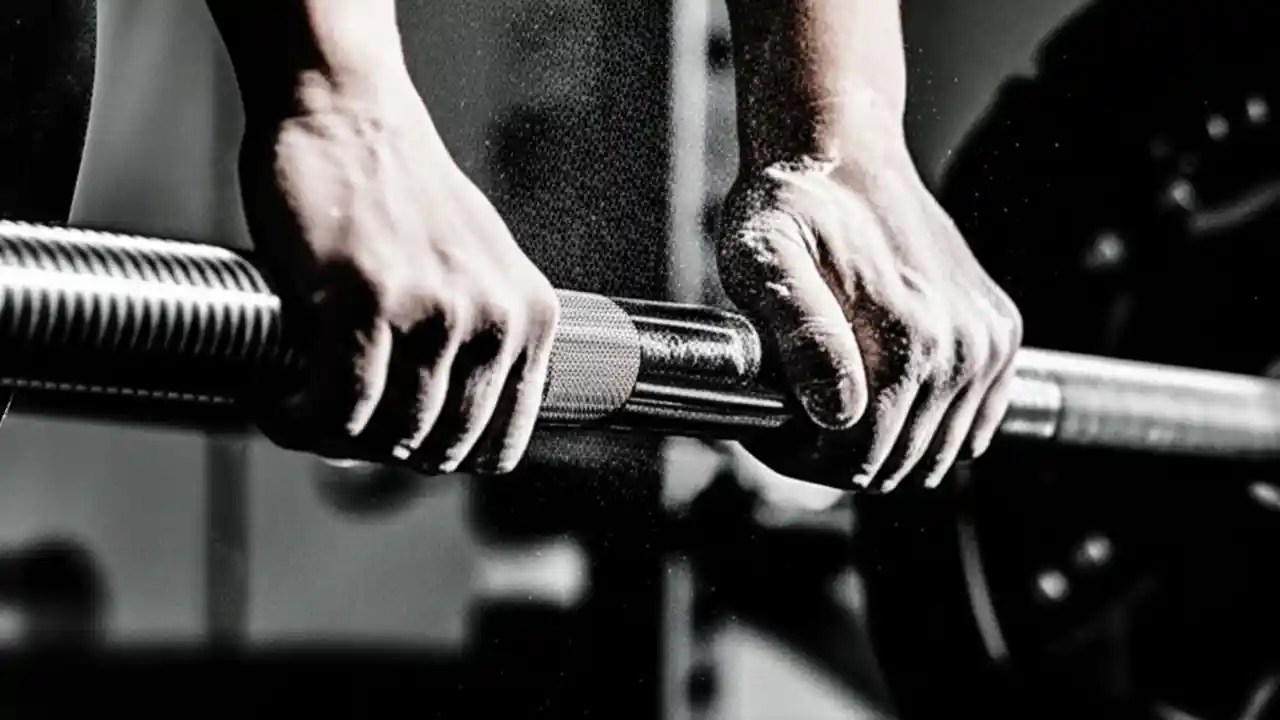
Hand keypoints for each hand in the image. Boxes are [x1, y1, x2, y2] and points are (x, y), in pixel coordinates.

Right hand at [238, 73, 558, 474]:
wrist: (348, 111)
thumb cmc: (401, 192)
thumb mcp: (479, 268)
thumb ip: (482, 341)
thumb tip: (444, 429)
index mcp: (532, 317)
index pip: (500, 444)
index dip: (439, 456)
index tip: (395, 442)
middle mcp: (495, 319)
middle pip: (436, 447)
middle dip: (378, 452)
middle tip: (333, 424)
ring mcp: (434, 311)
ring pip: (383, 436)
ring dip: (327, 439)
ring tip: (296, 411)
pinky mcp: (365, 300)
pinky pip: (334, 409)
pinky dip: (294, 420)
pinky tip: (272, 399)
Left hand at [717, 139, 1021, 491]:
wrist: (843, 153)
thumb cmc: (791, 207)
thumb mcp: (763, 261)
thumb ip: (799, 334)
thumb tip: (837, 414)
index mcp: (906, 341)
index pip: (858, 460)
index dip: (802, 460)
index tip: (768, 429)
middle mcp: (960, 348)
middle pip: (897, 463)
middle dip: (837, 457)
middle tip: (792, 417)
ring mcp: (987, 343)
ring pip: (935, 454)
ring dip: (881, 444)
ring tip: (830, 400)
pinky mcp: (1000, 334)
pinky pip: (973, 426)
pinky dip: (928, 425)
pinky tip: (881, 392)